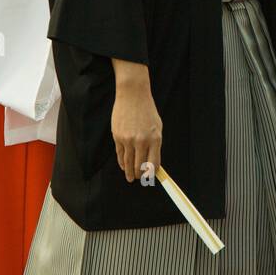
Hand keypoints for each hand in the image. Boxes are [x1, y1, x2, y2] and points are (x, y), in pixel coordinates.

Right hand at [110, 59, 161, 182]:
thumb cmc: (147, 110)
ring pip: (128, 162)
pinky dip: (122, 162)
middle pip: (140, 165)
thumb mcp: (157, 126)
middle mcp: (142, 141)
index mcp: (155, 139)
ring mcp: (128, 139)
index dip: (151, 173)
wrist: (133, 95)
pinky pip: (120, 154)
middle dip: (140, 175)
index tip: (150, 178)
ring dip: (129, 172)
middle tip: (139, 179)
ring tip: (130, 178)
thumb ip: (155, 144)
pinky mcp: (118, 136)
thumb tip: (152, 161)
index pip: (153, 164)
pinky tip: (124, 166)